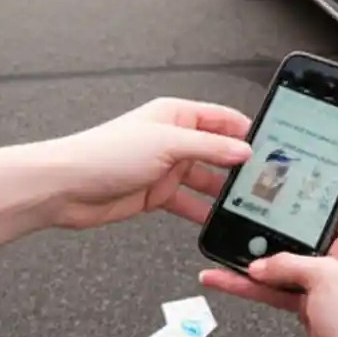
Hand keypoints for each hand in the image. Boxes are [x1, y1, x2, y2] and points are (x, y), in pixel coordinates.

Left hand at [44, 97, 251, 228]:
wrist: (65, 187)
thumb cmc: (103, 153)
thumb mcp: (166, 144)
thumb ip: (209, 147)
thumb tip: (243, 150)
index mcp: (176, 115)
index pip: (223, 118)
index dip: (247, 130)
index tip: (272, 147)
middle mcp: (173, 139)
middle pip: (218, 152)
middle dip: (240, 166)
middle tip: (266, 181)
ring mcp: (166, 168)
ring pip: (206, 180)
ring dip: (223, 193)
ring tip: (247, 205)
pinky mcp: (157, 194)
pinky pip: (189, 204)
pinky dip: (203, 213)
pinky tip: (217, 220)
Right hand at [200, 203, 337, 336]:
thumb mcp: (325, 278)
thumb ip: (289, 263)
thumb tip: (260, 264)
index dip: (319, 192)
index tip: (295, 177)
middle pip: (301, 237)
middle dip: (271, 230)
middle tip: (246, 216)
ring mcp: (321, 287)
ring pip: (280, 266)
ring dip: (251, 263)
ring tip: (221, 255)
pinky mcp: (306, 309)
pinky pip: (273, 291)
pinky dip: (250, 287)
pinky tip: (225, 280)